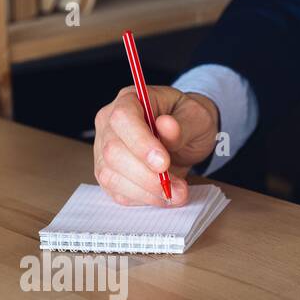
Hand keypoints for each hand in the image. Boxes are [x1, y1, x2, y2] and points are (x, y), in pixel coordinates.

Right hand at [92, 85, 218, 206]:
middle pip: (113, 151)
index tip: (163, 163)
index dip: (140, 143)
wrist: (184, 136)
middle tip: (177, 187)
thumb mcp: (196, 116)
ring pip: (112, 176)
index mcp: (129, 100)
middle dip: (146, 175)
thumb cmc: (187, 121)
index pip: (123, 118)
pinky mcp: (109, 174)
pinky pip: (118, 192)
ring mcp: (104, 151)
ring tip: (176, 194)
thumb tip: (166, 127)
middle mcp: (109, 124)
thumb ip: (182, 124)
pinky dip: (142, 199)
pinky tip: (163, 197)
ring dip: (146, 191)